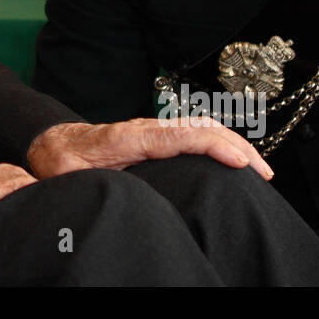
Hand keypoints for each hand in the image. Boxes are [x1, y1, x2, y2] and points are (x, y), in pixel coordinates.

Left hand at [26, 118, 272, 180]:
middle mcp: (147, 128)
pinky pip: (195, 134)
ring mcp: (154, 129)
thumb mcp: (71, 174)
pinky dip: (220, 142)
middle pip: (200, 128)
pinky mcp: (158, 136)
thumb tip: (107, 190)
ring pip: (202, 128)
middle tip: (264, 174)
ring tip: (260, 169)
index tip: (238, 162)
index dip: (212, 146)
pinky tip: (235, 159)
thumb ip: (89, 180)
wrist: (55, 142)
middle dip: (236, 146)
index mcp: (129, 137)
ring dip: (234, 144)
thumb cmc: (63, 161)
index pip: (179, 136)